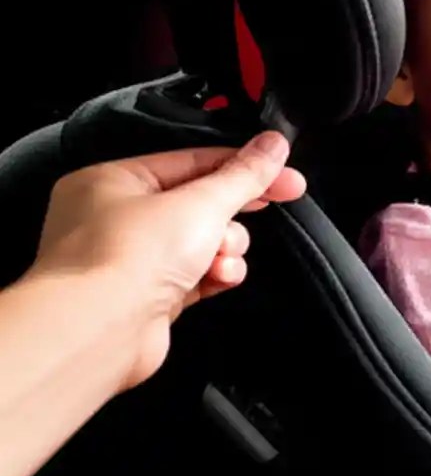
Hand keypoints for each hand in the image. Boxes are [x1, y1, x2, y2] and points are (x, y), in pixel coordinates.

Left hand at [31, 131, 305, 389]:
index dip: (243, 167)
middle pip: (198, 204)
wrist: (102, 331)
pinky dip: (213, 276)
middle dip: (232, 215)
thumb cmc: (132, 255)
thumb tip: (274, 144)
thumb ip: (244, 174)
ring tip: (222, 257)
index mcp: (114, 181)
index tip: (284, 174)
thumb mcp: (201, 203)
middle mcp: (115, 219)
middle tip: (270, 209)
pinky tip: (220, 278)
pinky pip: (194, 276)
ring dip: (224, 249)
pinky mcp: (147, 298)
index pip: (191, 163)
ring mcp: (130, 261)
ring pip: (200, 243)